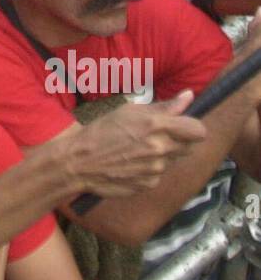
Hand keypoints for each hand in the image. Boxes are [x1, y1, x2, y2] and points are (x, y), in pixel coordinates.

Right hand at [69, 92, 206, 198]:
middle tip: (158, 136)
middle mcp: (161, 149)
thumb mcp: (130, 111)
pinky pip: (160, 174)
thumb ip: (165, 106)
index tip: (184, 126)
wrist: (81, 161)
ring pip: (174, 160)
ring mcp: (156, 169)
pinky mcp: (150, 184)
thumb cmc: (103, 131)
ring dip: (164, 154)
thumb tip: (189, 96)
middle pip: (190, 147)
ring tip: (139, 149)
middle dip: (179, 140)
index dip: (193, 127)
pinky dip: (151, 169)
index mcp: (157, 126)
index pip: (198, 131)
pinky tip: (133, 163)